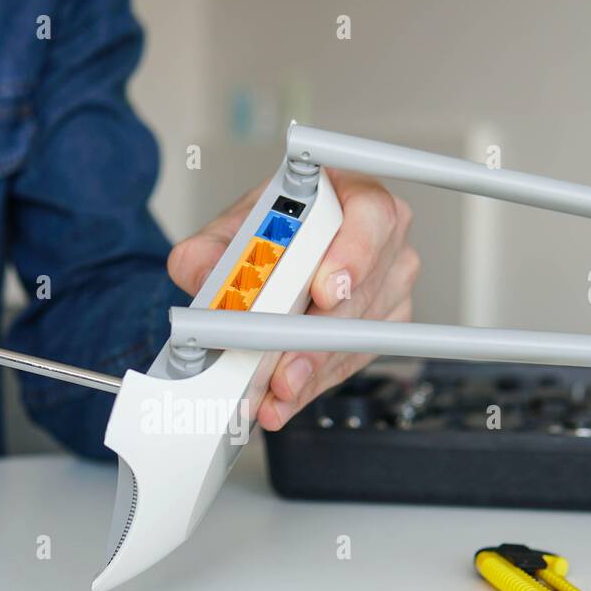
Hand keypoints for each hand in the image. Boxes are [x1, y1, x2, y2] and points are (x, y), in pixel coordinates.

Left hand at [168, 170, 419, 428]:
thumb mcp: (232, 229)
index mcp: (354, 193)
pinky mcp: (385, 325)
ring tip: (274, 391)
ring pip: (360, 335)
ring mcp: (390, 283)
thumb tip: (200, 271)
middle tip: (284, 368)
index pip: (371, 217)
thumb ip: (209, 248)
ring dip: (313, 371)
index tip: (323, 292)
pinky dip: (314, 382)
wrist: (279, 250)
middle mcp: (383, 237)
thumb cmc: (272, 229)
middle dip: (317, 338)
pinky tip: (283, 397)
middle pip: (363, 292)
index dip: (351, 256)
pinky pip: (354, 360)